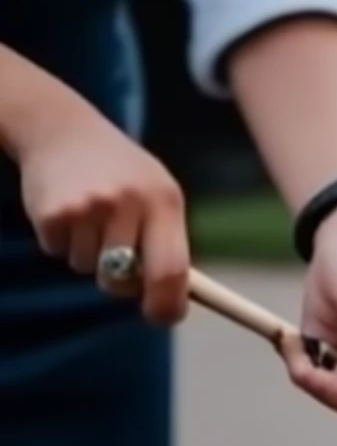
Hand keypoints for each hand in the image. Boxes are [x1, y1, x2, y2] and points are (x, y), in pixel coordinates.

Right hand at [18, 94, 189, 324]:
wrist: (63, 129)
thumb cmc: (125, 175)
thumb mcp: (159, 198)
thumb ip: (169, 245)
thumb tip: (176, 304)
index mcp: (164, 201)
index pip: (173, 270)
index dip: (168, 304)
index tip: (162, 317)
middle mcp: (128, 202)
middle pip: (126, 282)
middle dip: (123, 286)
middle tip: (119, 259)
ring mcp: (89, 205)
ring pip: (89, 269)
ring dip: (89, 256)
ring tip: (92, 216)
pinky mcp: (52, 211)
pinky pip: (60, 253)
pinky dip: (63, 242)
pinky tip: (69, 210)